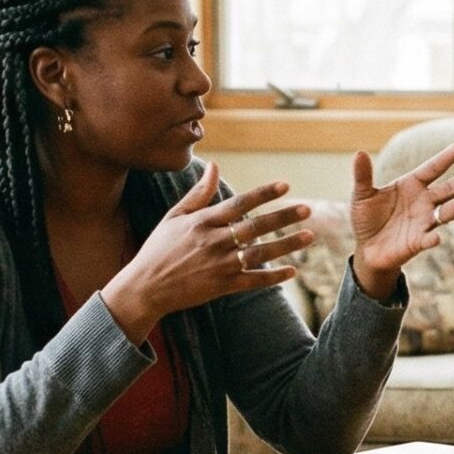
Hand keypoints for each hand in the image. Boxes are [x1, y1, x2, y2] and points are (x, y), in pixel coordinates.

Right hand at [103, 162, 315, 341]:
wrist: (145, 288)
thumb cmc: (159, 249)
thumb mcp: (174, 217)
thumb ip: (198, 193)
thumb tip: (215, 166)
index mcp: (203, 222)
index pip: (239, 204)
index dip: (263, 194)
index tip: (285, 186)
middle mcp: (213, 241)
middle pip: (255, 227)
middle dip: (283, 217)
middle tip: (307, 209)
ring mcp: (219, 265)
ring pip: (259, 253)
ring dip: (286, 245)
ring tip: (309, 235)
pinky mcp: (222, 287)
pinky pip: (253, 281)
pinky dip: (273, 277)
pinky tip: (292, 271)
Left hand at [348, 143, 453, 298]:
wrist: (367, 249)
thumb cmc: (367, 218)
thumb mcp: (362, 195)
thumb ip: (363, 176)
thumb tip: (359, 153)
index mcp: (412, 186)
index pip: (432, 169)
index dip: (445, 159)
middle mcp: (423, 202)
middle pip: (448, 190)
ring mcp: (424, 222)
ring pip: (445, 214)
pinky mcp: (418, 243)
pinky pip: (428, 239)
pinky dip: (432, 238)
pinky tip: (436, 237)